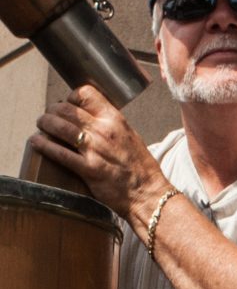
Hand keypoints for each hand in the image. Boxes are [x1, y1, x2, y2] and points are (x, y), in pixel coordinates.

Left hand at [30, 84, 163, 220]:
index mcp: (115, 120)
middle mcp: (104, 131)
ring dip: (45, 123)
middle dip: (52, 110)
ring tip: (41, 125)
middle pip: (67, 109)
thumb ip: (110, 126)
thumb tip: (92, 120)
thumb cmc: (141, 169)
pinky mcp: (88, 169)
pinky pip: (60, 153)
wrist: (149, 195)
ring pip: (60, 127)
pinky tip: (36, 142)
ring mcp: (95, 150)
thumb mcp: (130, 137)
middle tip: (48, 116)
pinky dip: (44, 145)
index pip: (86, 94)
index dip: (71, 97)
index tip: (67, 104)